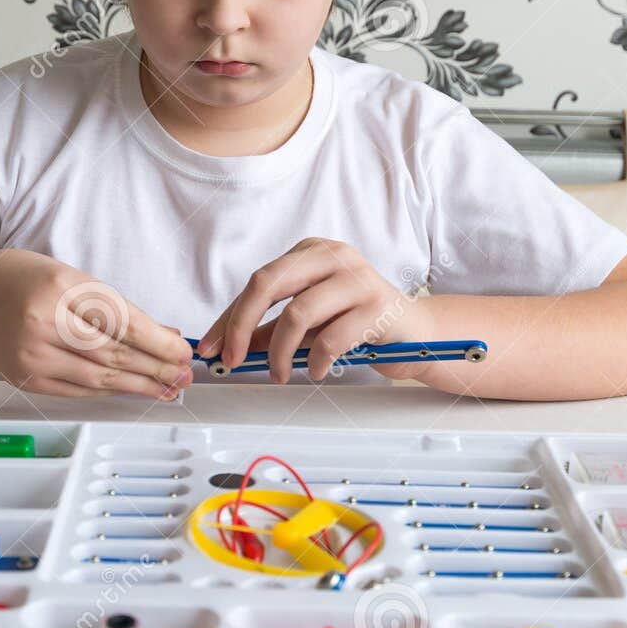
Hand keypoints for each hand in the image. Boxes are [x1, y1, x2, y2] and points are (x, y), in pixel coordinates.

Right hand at [0, 249, 193, 400]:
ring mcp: (32, 356)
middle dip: (156, 368)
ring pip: (99, 379)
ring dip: (140, 386)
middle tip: (184, 376)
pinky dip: (110, 392)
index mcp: (59, 288)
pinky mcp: (27, 379)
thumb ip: (115, 307)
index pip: (121, 322)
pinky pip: (79, 391)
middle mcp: (43, 324)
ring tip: (168, 389)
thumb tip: (164, 335)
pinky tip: (133, 391)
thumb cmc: (24, 281)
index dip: (158, 343)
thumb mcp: (72, 277)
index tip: (182, 352)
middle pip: (114, 354)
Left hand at [195, 238, 436, 382]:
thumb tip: (228, 346)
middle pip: (268, 283)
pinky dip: (317, 361)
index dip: (229, 318)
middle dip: (241, 326)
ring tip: (281, 374)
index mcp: (310, 253)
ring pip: (297, 313)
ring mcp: (357, 277)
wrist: (415, 333)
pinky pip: (331, 338)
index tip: (210, 348)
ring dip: (281, 353)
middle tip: (232, 360)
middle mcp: (332, 255)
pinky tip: (318, 371)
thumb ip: (271, 331)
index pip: (258, 282)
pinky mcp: (377, 305)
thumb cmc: (358, 324)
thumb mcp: (309, 325)